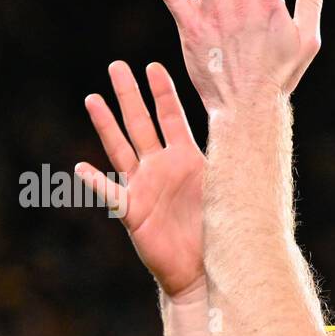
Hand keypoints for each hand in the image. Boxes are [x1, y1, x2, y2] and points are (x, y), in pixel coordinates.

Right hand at [76, 61, 206, 299]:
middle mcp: (161, 168)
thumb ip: (228, 162)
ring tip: (93, 99)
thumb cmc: (219, 231)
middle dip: (130, 95)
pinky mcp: (133, 213)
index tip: (153, 65)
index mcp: (185, 159)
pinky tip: (80, 168)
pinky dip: (96, 183)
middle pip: (141, 124)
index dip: (162, 93)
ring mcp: (144, 188)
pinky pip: (111, 195)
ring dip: (107, 125)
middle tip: (116, 65)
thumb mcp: (226, 189)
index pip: (171, 118)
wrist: (206, 270)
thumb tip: (254, 127)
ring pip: (121, 149)